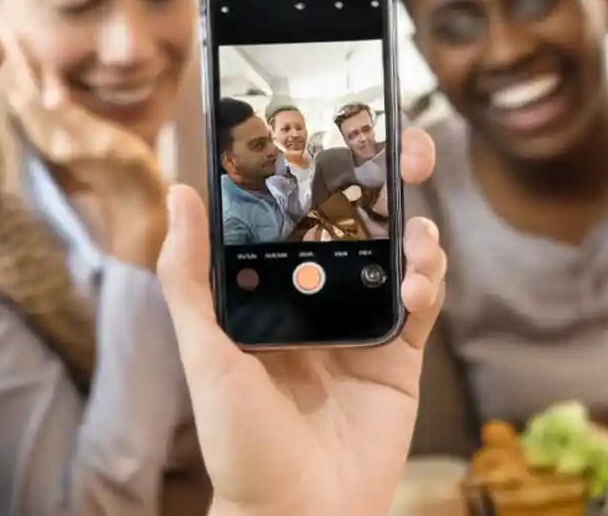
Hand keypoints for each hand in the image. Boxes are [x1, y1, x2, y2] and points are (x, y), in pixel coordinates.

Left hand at [0, 35, 166, 263]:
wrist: (134, 206)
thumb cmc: (131, 172)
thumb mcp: (110, 142)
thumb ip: (77, 119)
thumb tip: (49, 94)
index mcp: (54, 134)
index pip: (28, 89)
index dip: (19, 60)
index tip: (8, 27)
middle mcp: (46, 137)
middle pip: (20, 94)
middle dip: (12, 63)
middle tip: (1, 27)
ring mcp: (51, 142)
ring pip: (23, 103)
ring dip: (16, 75)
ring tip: (9, 48)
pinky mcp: (59, 144)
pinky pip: (34, 112)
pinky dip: (28, 91)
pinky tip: (30, 82)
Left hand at [156, 127, 444, 515]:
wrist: (301, 515)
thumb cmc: (239, 444)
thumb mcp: (205, 356)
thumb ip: (190, 278)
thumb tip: (179, 194)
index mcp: (264, 295)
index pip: (287, 220)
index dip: (307, 176)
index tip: (322, 131)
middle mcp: (312, 302)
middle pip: (349, 228)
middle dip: (376, 187)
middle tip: (396, 151)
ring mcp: (358, 326)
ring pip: (392, 258)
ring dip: (410, 232)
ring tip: (412, 229)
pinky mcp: (398, 358)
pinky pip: (420, 306)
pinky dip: (428, 282)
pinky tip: (421, 277)